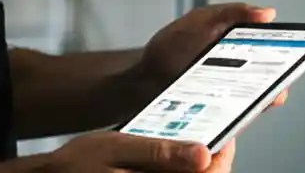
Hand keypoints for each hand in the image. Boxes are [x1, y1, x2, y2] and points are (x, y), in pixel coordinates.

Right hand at [43, 131, 213, 171]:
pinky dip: (177, 172)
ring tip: (192, 145)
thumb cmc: (78, 165)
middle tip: (211, 136)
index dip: (223, 157)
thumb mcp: (117, 147)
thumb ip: (159, 152)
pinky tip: (171, 160)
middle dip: (213, 164)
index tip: (226, 135)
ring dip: (198, 171)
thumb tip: (203, 155)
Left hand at [135, 3, 287, 108]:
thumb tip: (268, 13)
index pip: (271, 47)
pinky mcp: (220, 110)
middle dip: (278, 77)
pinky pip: (238, 112)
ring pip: (257, 96)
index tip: (299, 49)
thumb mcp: (200, 20)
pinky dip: (244, 111)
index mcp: (238, 44)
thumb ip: (232, 12)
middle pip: (268, 74)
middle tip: (282, 78)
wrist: (143, 79)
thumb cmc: (170, 46)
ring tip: (269, 95)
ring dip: (264, 96)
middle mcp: (239, 69)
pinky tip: (246, 109)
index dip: (287, 48)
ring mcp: (230, 92)